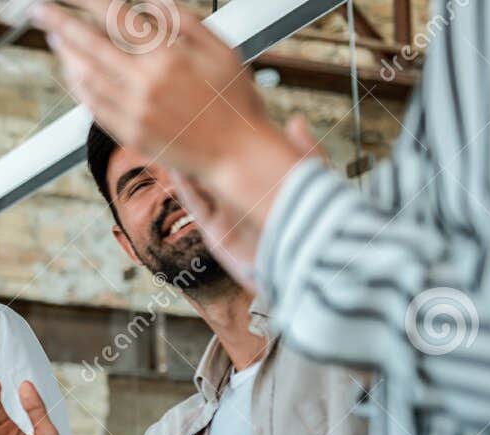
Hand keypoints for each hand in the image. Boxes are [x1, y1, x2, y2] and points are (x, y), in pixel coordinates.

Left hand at [34, 0, 292, 180]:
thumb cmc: (233, 97)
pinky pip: (92, 104)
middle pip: (90, 45)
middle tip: (39, 9)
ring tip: (54, 36)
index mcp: (169, 56)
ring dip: (65, 53)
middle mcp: (146, 83)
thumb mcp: (221, 48)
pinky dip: (77, 83)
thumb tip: (150, 2)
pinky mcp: (127, 134)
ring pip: (85, 76)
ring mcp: (133, 111)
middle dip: (60, 23)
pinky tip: (71, 70)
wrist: (236, 153)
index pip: (118, 18)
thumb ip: (184, 21)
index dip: (89, 2)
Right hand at [168, 117, 326, 290]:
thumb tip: (295, 120)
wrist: (305, 270)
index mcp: (267, 182)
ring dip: (186, 160)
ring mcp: (228, 214)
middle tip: (187, 119)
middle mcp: (244, 196)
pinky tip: (175, 163)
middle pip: (217, 164)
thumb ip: (305, 150)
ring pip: (200, 181)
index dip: (229, 132)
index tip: (217, 109)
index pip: (243, 151)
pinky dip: (184, 184)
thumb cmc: (317, 225)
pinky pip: (195, 204)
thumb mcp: (315, 181)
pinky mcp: (215, 233)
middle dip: (201, 144)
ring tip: (173, 135)